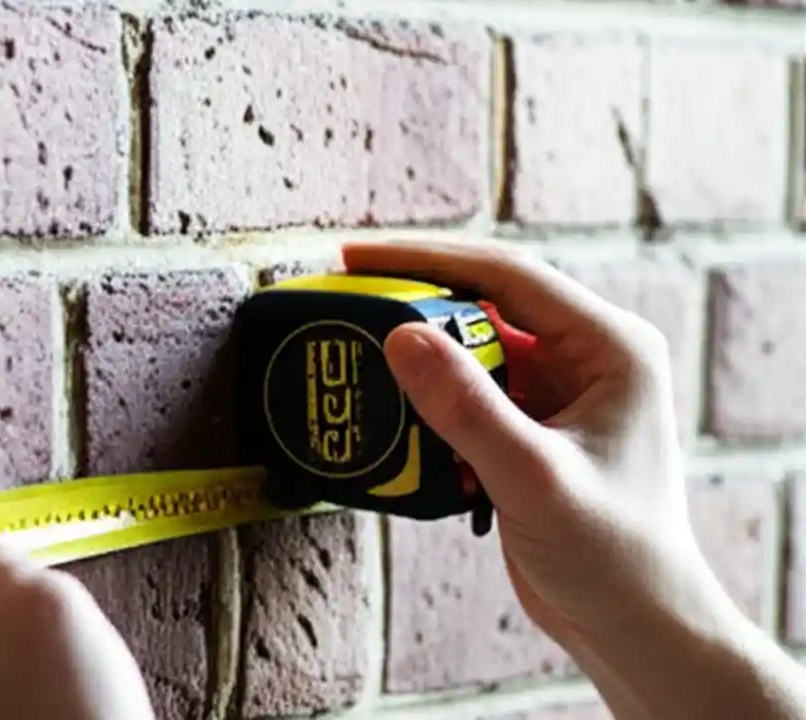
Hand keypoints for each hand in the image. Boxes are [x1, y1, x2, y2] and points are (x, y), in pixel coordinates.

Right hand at [343, 237, 805, 718]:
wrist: (635, 628)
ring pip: (468, 351)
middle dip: (412, 302)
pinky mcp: (529, 429)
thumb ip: (466, 408)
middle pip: (482, 305)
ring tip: (351, 354)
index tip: (357, 256)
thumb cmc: (613, 555)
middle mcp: (585, 358)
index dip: (427, 258)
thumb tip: (400, 336)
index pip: (507, 274)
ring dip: (416, 359)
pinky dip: (426, 404)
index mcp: (609, 347)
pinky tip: (389, 416)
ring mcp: (555, 394)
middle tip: (342, 301)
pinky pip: (466, 396)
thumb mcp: (534, 477)